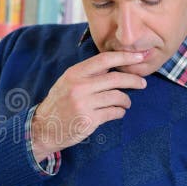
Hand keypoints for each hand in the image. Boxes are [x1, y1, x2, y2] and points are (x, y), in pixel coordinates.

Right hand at [31, 51, 146, 161]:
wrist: (44, 128)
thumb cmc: (59, 103)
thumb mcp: (68, 82)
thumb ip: (88, 74)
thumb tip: (114, 64)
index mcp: (74, 73)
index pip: (104, 59)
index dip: (125, 57)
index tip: (139, 57)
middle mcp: (79, 87)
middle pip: (116, 79)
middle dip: (134, 80)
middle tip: (142, 83)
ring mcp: (84, 104)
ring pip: (118, 97)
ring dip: (126, 100)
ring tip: (125, 103)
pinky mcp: (89, 120)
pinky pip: (114, 112)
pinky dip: (120, 112)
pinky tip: (117, 112)